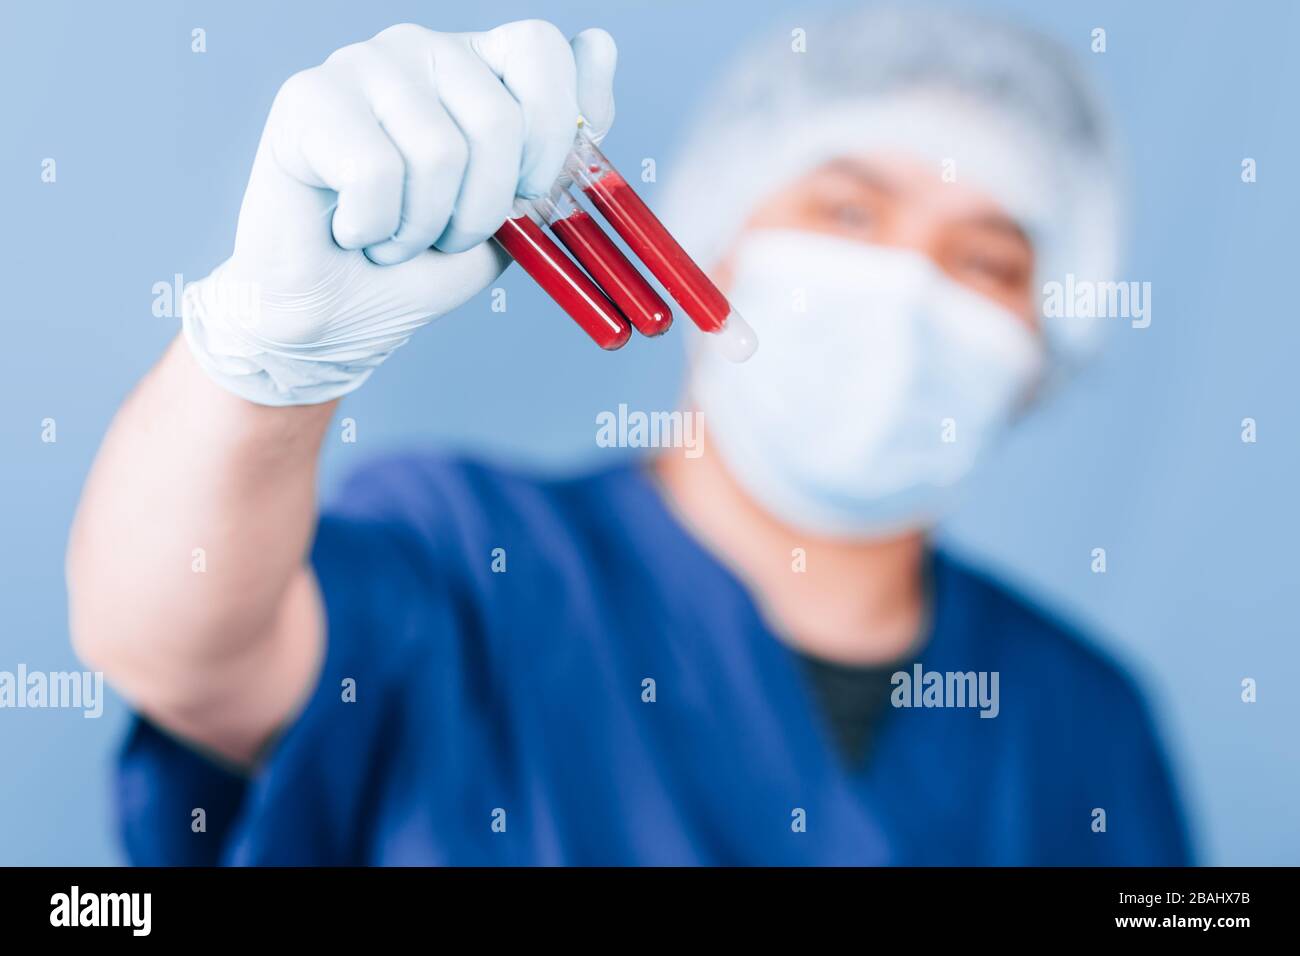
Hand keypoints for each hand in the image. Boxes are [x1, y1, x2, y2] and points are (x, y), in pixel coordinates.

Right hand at [182, 20, 617, 404]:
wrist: (341, 319)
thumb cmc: (424, 262)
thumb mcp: (517, 211)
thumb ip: (564, 141)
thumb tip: (600, 44)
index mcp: (478, 67)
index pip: (541, 47)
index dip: (549, 134)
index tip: (525, 191)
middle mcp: (422, 49)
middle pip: (499, 120)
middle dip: (483, 211)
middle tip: (442, 233)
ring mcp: (362, 66)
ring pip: (439, 153)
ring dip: (424, 229)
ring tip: (394, 236)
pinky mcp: (306, 99)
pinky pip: (375, 173)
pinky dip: (375, 229)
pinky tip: (352, 230)